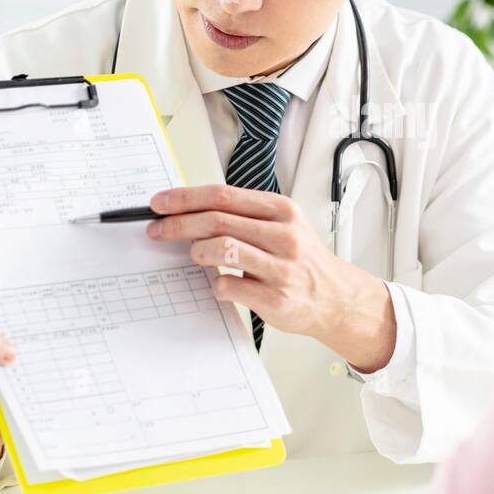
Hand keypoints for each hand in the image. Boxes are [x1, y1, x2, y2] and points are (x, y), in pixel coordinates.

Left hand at [145, 184, 396, 372]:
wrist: (335, 298)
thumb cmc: (302, 261)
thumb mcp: (283, 225)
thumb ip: (245, 216)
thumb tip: (193, 210)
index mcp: (282, 210)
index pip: (223, 195)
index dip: (186, 198)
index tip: (161, 202)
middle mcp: (283, 235)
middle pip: (216, 220)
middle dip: (179, 224)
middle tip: (158, 230)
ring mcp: (280, 267)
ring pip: (221, 249)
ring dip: (198, 252)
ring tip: (196, 257)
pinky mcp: (275, 297)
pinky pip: (227, 286)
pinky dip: (216, 285)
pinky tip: (222, 284)